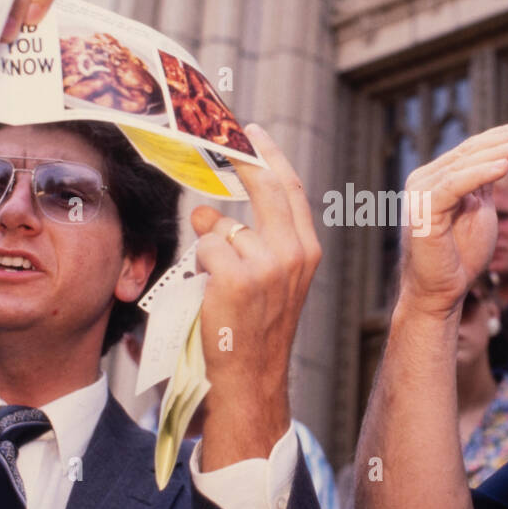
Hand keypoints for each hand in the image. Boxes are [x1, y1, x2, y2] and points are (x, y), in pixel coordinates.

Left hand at [189, 124, 322, 467]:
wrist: (252, 376)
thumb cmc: (254, 327)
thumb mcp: (265, 279)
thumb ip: (245, 240)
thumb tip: (206, 214)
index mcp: (306, 250)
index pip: (289, 189)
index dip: (269, 156)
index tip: (251, 132)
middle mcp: (294, 253)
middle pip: (264, 187)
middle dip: (239, 160)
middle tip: (218, 142)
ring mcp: (268, 265)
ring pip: (224, 227)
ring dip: (210, 246)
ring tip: (216, 280)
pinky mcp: (238, 279)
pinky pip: (207, 249)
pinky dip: (201, 266)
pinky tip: (210, 292)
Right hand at [399, 120, 507, 315]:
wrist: (440, 293)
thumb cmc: (460, 258)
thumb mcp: (479, 212)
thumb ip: (484, 185)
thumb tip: (500, 156)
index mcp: (433, 180)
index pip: (468, 152)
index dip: (498, 138)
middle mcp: (422, 181)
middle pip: (467, 153)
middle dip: (502, 140)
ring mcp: (420, 194)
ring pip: (464, 165)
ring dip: (498, 152)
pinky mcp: (424, 210)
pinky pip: (456, 185)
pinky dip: (480, 174)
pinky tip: (505, 166)